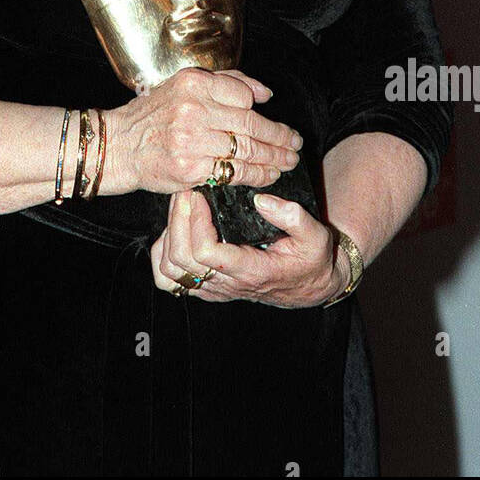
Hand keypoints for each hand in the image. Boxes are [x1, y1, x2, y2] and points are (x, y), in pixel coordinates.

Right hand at [104, 67, 302, 195]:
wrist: (119, 146)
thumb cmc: (152, 116)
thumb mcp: (182, 85)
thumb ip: (226, 82)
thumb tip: (265, 92)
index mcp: (193, 84)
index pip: (244, 95)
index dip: (264, 111)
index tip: (278, 122)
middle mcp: (193, 109)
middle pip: (251, 124)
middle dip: (280, 137)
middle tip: (295, 144)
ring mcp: (192, 140)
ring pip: (246, 150)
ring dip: (274, 158)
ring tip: (288, 161)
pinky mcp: (191, 169)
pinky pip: (234, 173)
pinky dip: (257, 175)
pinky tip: (269, 175)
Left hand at [150, 189, 348, 307]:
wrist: (308, 286)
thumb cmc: (311, 259)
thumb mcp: (316, 236)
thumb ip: (294, 217)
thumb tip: (262, 199)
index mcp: (250, 270)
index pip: (205, 253)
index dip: (194, 221)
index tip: (199, 194)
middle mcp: (227, 283)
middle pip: (180, 259)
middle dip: (177, 220)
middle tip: (185, 191)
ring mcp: (214, 288)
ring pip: (170, 271)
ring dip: (168, 235)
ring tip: (181, 207)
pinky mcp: (207, 287)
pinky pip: (170, 280)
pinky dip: (164, 254)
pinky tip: (174, 232)